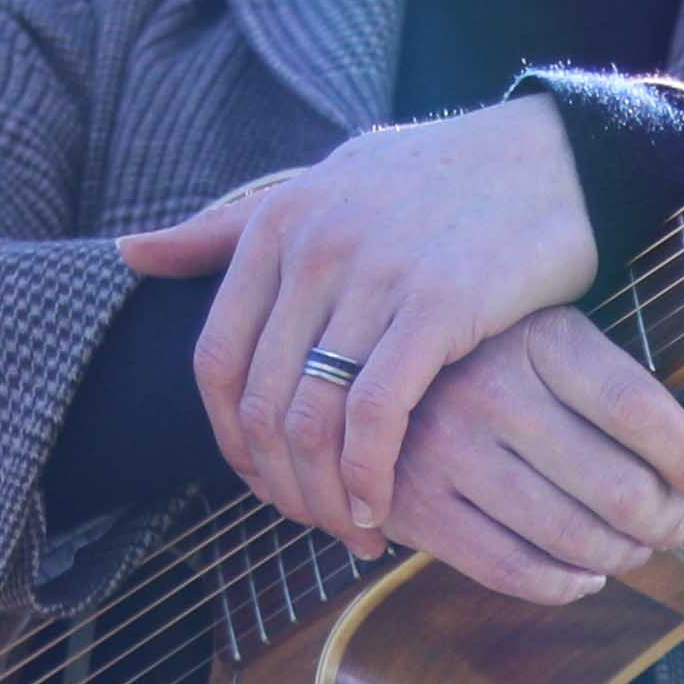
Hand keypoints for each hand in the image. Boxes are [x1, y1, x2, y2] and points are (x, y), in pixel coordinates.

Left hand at [119, 102, 603, 544]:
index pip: (214, 362)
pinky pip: (376, 414)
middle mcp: (313, 247)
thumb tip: (129, 253)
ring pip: (311, 418)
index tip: (266, 482)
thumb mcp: (323, 184)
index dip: (230, 442)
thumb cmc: (438, 178)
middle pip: (259, 402)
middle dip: (279, 484)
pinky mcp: (439, 305)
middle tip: (313, 523)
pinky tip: (382, 509)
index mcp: (276, 225)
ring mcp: (374, 275)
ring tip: (349, 528)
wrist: (555, 155)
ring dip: (322, 494)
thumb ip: (228, 227)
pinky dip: (368, 476)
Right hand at [364, 310, 683, 603]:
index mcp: (540, 338)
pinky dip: (564, 585)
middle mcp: (493, 392)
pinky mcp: (415, 505)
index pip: (642, 411)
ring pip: (571, 536)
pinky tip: (584, 574)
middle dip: (663, 521)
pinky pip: (512, 570)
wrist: (357, 362)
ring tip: (633, 550)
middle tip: (673, 526)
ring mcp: (448, 451)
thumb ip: (613, 384)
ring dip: (621, 557)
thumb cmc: (483, 352)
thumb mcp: (547, 331)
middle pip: (618, 487)